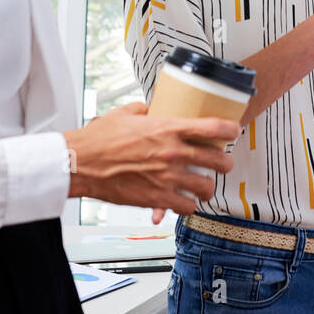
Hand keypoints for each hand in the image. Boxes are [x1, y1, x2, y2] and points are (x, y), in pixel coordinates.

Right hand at [62, 103, 237, 219]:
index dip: (230, 129)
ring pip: (206, 187)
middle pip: (218, 160)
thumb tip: (152, 108)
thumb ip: (146, 109)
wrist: (80, 163)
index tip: (233, 131)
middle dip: (225, 163)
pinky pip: (186, 206)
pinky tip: (184, 201)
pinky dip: (188, 205)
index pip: (214, 127)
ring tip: (203, 187)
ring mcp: (167, 177)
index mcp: (168, 128)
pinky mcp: (157, 198)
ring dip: (207, 187)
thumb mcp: (126, 113)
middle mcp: (173, 152)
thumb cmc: (99, 139)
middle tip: (222, 164)